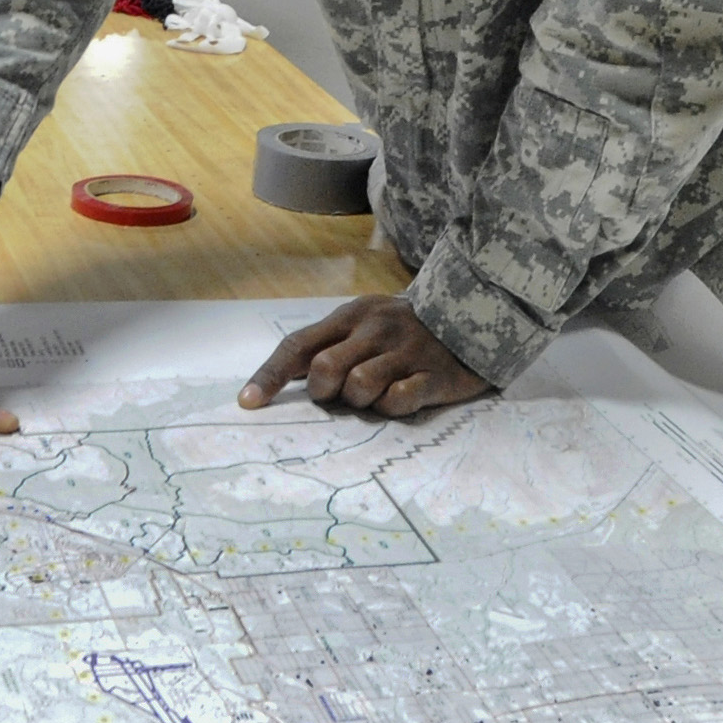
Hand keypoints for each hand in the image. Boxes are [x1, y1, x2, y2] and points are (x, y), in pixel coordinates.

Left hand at [241, 296, 487, 417]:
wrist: (475, 315)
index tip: (247, 403)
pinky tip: (403, 396)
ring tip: (378, 392)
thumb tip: (286, 381)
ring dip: (360, 400)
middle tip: (340, 394)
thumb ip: (329, 345)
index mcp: (351, 316)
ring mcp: (405, 352)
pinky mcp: (434, 376)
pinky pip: (398, 401)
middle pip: (325, 368)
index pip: (299, 345)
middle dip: (324, 391)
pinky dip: (392, 407)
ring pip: (359, 386)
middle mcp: (375, 330)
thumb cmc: (405, 329)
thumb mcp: (364, 323)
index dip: (270, 375)